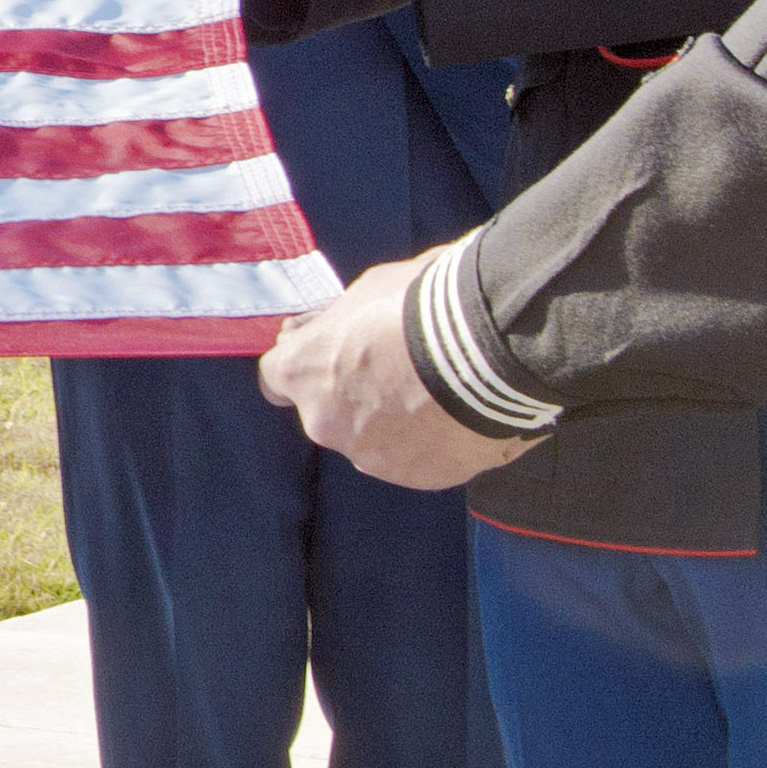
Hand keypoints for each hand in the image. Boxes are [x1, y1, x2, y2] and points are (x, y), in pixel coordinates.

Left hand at [260, 259, 524, 487]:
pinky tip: (462, 413)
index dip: (304, 365)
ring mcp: (371, 455)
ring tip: (441, 391)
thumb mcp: (367, 290)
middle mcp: (324, 423)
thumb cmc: (423, 304)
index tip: (327, 354)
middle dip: (353, 393)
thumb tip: (317, 328)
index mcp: (302, 372)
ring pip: (373, 439)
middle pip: (327, 412)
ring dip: (394, 421)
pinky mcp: (418, 477)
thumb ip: (336, 321)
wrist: (490, 347)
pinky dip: (432, 441)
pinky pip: (417, 457)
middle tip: (400, 366)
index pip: (276, 378)